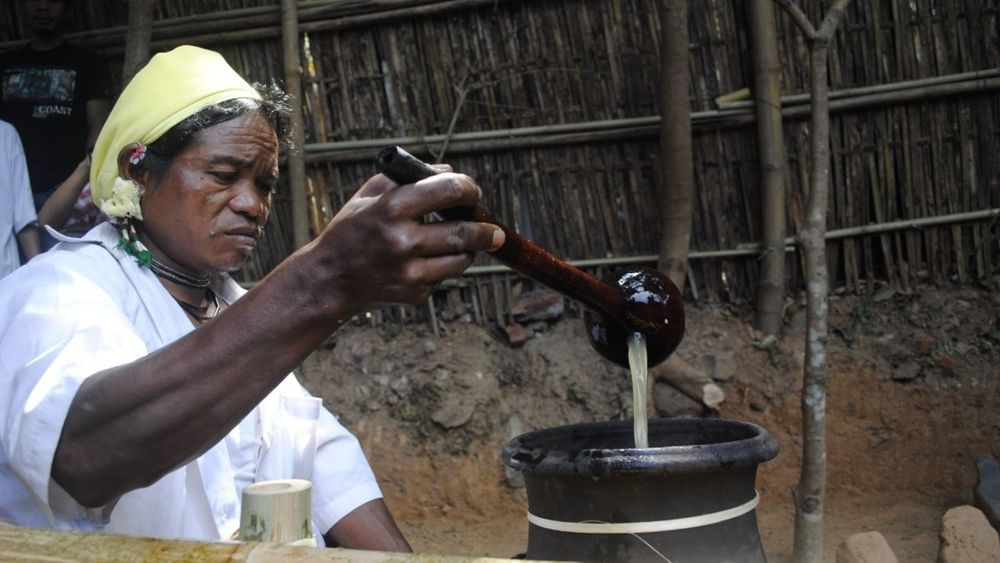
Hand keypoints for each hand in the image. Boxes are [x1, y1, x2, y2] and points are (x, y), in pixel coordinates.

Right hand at [314, 171, 503, 311]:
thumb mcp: (370, 195)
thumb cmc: (352, 230)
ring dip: (468, 250)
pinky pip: (444, 278)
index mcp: (392, 208)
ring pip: (461, 259)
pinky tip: (425, 263)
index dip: (469, 189)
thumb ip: (409, 178)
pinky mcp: (414, 294)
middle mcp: (402, 240)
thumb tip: (450, 172)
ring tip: (461, 244)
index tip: (473, 192)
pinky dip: (442, 268)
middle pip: (465, 232)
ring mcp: (409, 272)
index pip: (449, 190)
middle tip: (495, 231)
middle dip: (487, 230)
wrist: (330, 279)